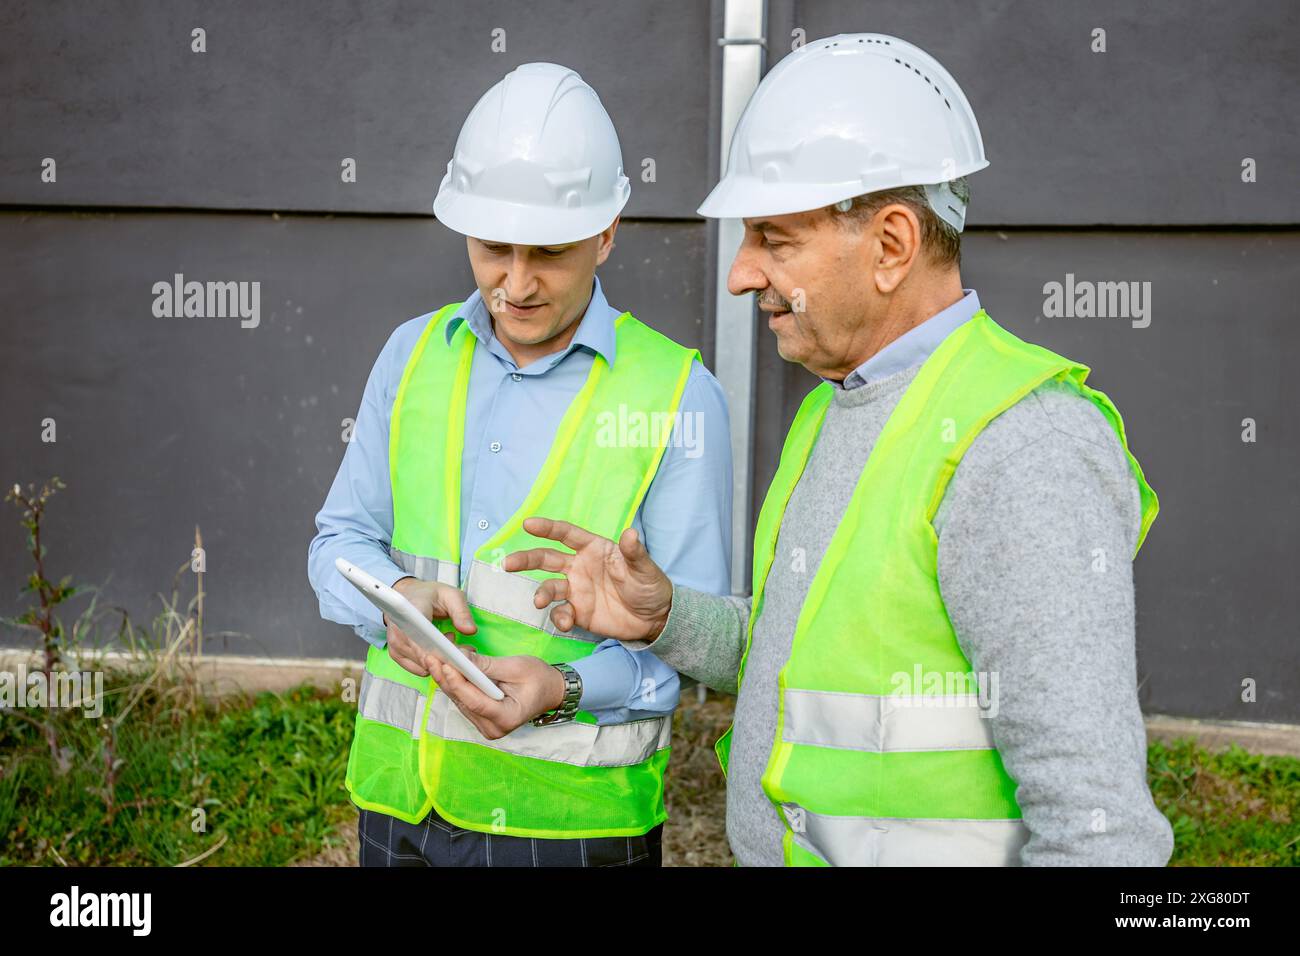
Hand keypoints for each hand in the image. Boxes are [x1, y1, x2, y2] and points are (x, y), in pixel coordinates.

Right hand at [383, 576, 476, 677]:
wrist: (410, 595)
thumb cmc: (430, 595)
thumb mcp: (451, 595)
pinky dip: (431, 664)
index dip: (435, 649)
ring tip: (449, 642)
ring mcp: (395, 642)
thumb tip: (470, 630)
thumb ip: (462, 612)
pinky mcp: (396, 653)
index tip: (452, 655)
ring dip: (439, 660)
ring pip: (421, 663)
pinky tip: (439, 651)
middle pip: (422, 653)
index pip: (419, 635)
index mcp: (410, 609)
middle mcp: (398, 628)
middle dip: (445, 656)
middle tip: (461, 646)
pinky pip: (416, 667)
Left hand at [428, 650, 565, 738]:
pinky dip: (455, 683)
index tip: (444, 663)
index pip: (475, 701)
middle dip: (446, 677)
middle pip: (463, 701)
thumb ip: (486, 665)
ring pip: (459, 700)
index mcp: (506, 718)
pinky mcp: (481, 719)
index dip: (457, 682)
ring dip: (448, 679)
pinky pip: (463, 700)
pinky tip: (447, 667)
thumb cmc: (539, 678)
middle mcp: (493, 728)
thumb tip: (460, 657)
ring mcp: (485, 726)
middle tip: (432, 656)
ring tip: (436, 657)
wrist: (551, 691)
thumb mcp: (516, 667)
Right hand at [503, 516, 672, 642]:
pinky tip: (567, 622)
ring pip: (549, 587)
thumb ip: (634, 552)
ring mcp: (576, 590)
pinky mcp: (578, 612)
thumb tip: (630, 534)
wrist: (654, 619)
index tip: (527, 524)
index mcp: (593, 549)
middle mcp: (579, 566)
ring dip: (540, 593)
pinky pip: (560, 613)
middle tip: (508, 563)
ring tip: (539, 601)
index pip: (566, 534)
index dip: (547, 528)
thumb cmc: (650, 586)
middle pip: (546, 559)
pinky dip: (559, 617)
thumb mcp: (645, 568)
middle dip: (525, 559)